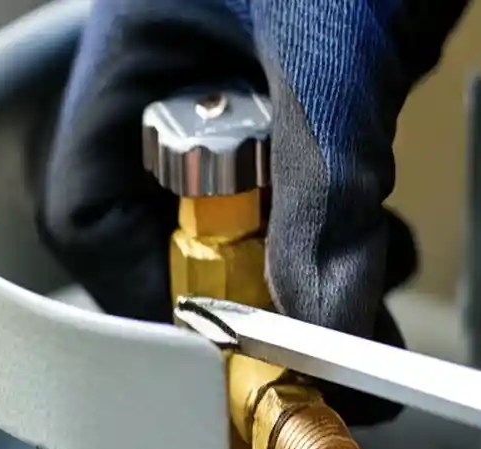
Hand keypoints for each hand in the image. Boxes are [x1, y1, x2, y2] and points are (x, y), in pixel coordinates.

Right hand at [39, 0, 467, 423]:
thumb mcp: (332, 61)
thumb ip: (326, 191)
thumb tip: (330, 323)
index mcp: (133, 62)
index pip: (93, 215)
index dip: (148, 298)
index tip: (222, 356)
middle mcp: (178, 86)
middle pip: (175, 233)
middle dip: (252, 292)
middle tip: (325, 342)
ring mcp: (248, 95)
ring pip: (256, 222)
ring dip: (315, 266)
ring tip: (372, 275)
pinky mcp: (314, 99)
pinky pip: (315, 191)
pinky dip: (352, 227)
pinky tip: (388, 232)